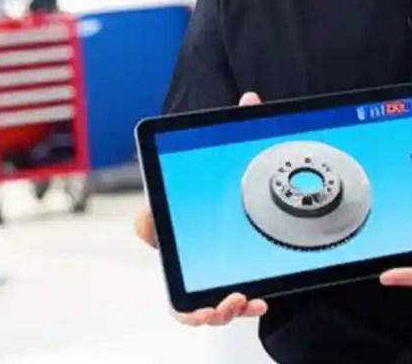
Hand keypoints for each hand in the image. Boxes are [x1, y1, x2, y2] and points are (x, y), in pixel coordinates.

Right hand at [134, 91, 269, 325]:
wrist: (263, 212)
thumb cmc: (233, 188)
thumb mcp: (236, 158)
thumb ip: (240, 131)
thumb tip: (251, 100)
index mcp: (182, 219)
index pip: (150, 225)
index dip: (147, 224)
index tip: (153, 224)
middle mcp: (190, 250)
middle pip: (175, 282)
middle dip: (189, 298)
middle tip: (218, 295)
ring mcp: (208, 272)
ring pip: (197, 307)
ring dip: (217, 311)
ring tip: (239, 300)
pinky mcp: (230, 287)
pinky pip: (222, 310)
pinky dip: (239, 309)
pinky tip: (259, 300)